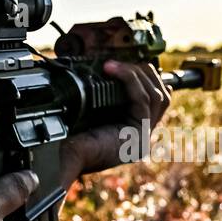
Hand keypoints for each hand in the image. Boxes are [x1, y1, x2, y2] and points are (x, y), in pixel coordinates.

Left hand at [59, 60, 171, 188]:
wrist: (60, 156)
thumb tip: (108, 67)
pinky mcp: (139, 135)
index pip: (155, 100)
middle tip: (116, 64)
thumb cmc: (69, 136)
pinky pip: (142, 100)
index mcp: (133, 131)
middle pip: (161, 96)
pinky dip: (129, 79)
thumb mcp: (90, 111)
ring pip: (157, 96)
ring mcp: (144, 137)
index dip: (145, 78)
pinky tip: (112, 70)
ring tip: (111, 66)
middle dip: (143, 73)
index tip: (123, 64)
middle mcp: (143, 135)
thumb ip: (104, 96)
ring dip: (135, 74)